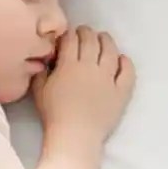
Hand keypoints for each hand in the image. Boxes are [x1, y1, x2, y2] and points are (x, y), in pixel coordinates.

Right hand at [31, 25, 135, 146]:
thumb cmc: (54, 115)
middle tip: (84, 32)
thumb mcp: (39, 92)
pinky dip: (125, 62)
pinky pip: (127, 71)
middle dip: (87, 32)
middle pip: (91, 41)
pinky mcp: (121, 91)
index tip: (68, 34)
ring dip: (106, 41)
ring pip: (110, 51)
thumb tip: (45, 61)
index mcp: (68, 65)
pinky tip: (122, 58)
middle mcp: (90, 67)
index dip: (69, 33)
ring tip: (103, 38)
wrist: (75, 136)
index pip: (71, 40)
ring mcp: (108, 78)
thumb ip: (41, 73)